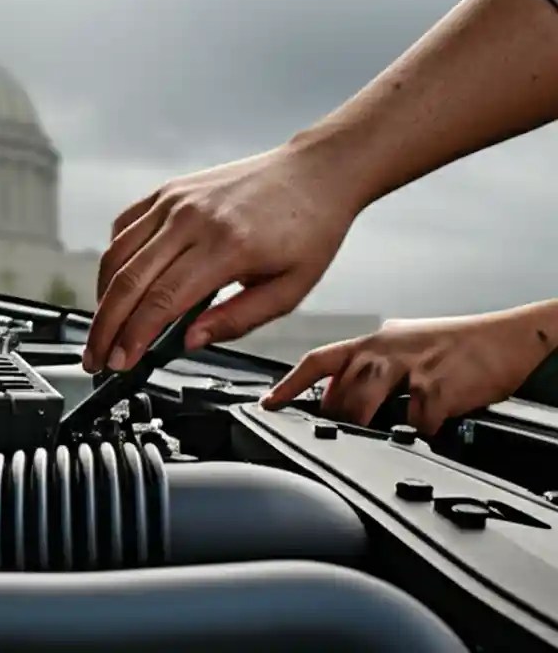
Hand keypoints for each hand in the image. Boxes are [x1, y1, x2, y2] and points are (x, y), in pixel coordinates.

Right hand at [83, 144, 359, 372]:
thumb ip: (238, 319)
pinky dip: (112, 261)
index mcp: (227, 246)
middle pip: (128, 281)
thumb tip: (189, 340)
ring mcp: (175, 201)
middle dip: (104, 327)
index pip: (162, 300)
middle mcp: (193, 219)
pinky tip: (116, 285)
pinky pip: (124, 228)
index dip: (133, 337)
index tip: (120, 362)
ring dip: (101, 298)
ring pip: (117, 255)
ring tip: (101, 328)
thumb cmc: (309, 229)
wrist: (315, 173)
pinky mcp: (168, 191)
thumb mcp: (290, 289)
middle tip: (96, 357)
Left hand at [261, 303, 557, 434]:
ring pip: (364, 406)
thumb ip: (372, 365)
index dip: (288, 383)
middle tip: (335, 437)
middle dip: (333, 420)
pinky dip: (414, 436)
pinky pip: (414, 424)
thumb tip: (341, 392)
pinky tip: (422, 435)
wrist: (511, 337)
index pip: (318, 360)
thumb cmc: (458, 344)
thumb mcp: (405, 343)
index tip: (266, 404)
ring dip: (362, 428)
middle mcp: (385, 351)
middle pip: (338, 393)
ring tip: (367, 441)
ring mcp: (411, 369)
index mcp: (373, 341)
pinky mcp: (439, 388)